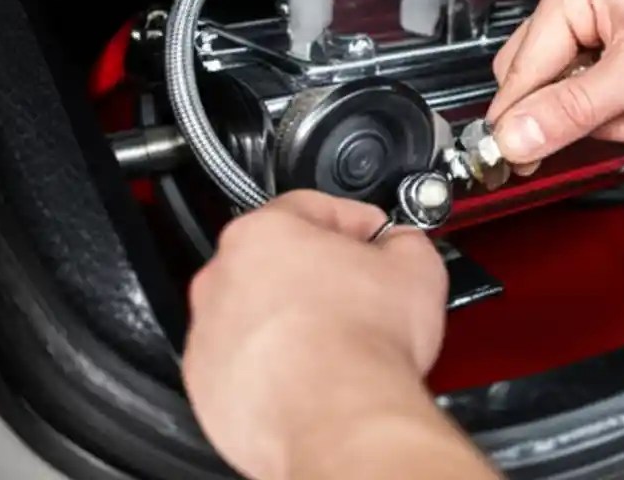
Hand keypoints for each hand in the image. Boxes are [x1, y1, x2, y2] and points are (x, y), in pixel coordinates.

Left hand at [182, 191, 452, 479]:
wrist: (340, 415)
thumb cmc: (363, 345)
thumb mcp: (415, 267)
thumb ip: (403, 241)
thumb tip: (402, 245)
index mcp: (263, 233)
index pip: (313, 208)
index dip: (355, 223)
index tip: (374, 241)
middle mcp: (221, 278)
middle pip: (276, 261)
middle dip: (318, 275)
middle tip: (359, 295)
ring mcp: (209, 332)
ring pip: (256, 313)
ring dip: (291, 321)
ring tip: (337, 342)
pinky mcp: (208, 382)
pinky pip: (244, 362)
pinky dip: (273, 366)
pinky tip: (312, 375)